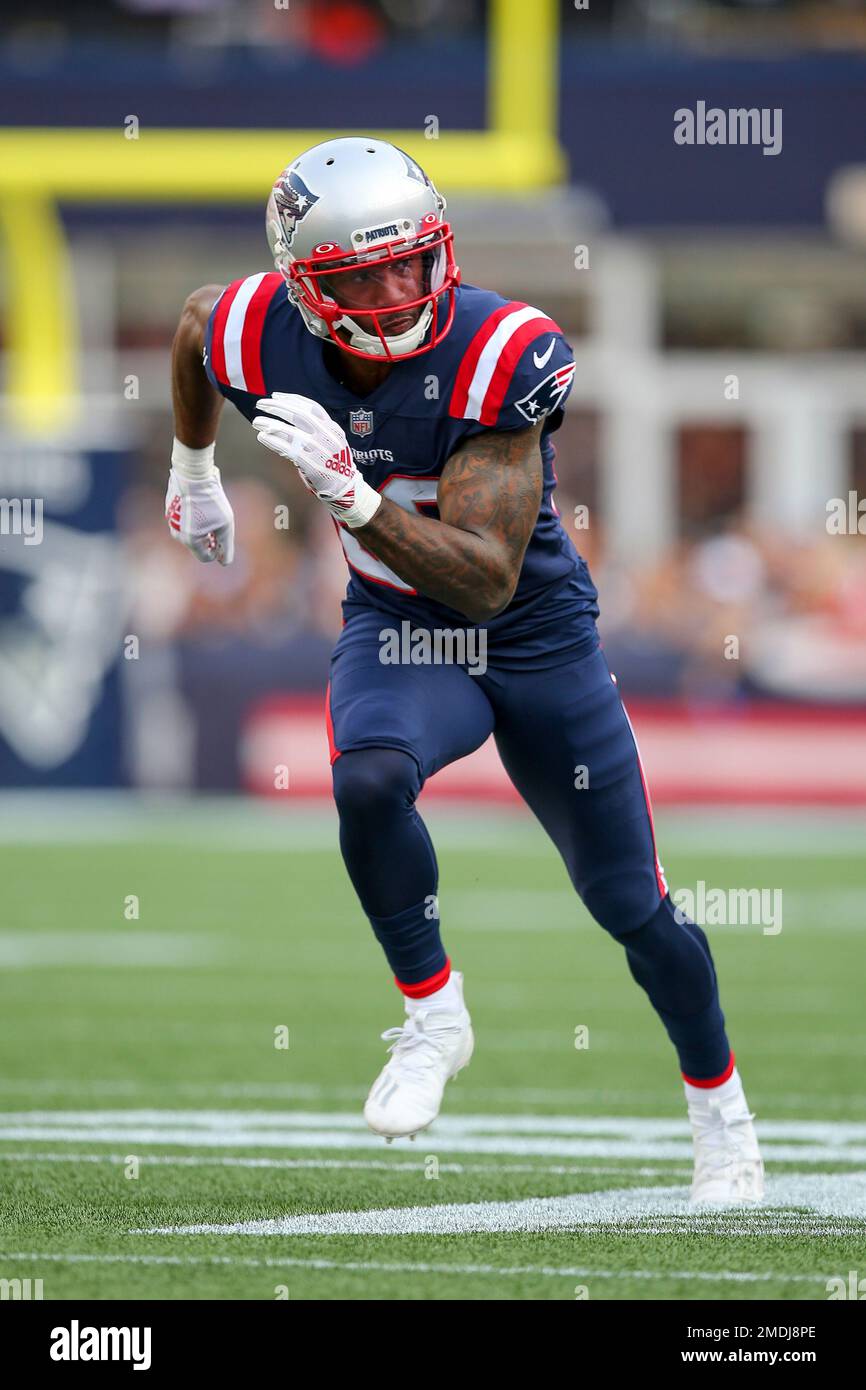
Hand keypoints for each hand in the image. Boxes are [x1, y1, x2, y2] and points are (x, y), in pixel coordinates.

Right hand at [165, 464, 234, 564]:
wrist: (192, 475)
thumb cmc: (211, 501)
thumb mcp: (225, 525)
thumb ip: (226, 546)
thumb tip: (225, 562)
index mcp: (190, 540)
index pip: (205, 557)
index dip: (217, 552)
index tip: (222, 538)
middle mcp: (177, 534)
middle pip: (197, 545)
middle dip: (209, 539)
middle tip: (217, 524)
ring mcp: (171, 521)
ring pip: (190, 532)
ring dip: (201, 528)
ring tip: (209, 512)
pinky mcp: (169, 510)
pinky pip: (184, 520)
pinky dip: (193, 517)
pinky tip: (200, 504)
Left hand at [253, 392, 380, 528]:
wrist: (345, 487)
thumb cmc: (333, 463)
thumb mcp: (332, 441)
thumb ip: (315, 430)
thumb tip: (286, 418)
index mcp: (333, 428)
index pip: (312, 407)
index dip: (292, 399)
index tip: (276, 396)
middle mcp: (327, 436)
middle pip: (299, 415)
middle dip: (277, 407)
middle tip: (261, 404)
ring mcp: (319, 450)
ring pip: (291, 431)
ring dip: (270, 424)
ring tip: (257, 421)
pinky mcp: (311, 464)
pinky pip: (288, 449)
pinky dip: (273, 441)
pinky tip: (263, 436)